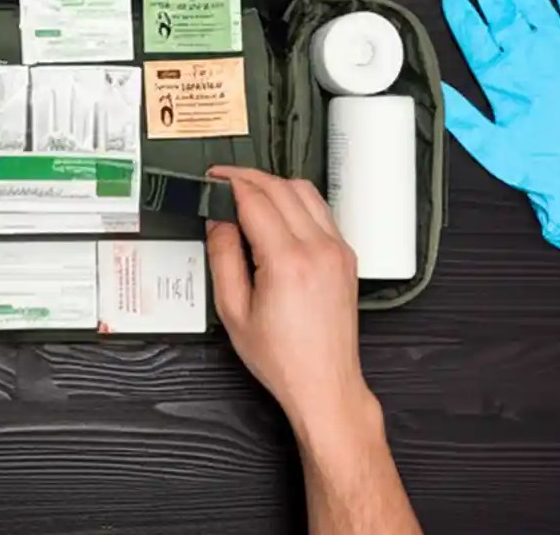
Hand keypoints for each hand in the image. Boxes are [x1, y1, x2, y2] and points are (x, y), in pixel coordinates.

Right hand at [206, 166, 372, 426]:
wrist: (325, 383)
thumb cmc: (279, 357)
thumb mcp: (233, 311)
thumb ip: (223, 257)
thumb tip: (219, 219)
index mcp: (287, 262)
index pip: (256, 200)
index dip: (230, 183)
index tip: (212, 178)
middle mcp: (319, 249)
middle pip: (281, 187)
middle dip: (248, 177)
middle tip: (223, 181)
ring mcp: (338, 250)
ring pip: (306, 191)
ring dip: (274, 184)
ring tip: (247, 193)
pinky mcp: (346, 256)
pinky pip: (320, 211)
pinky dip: (295, 201)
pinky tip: (276, 212)